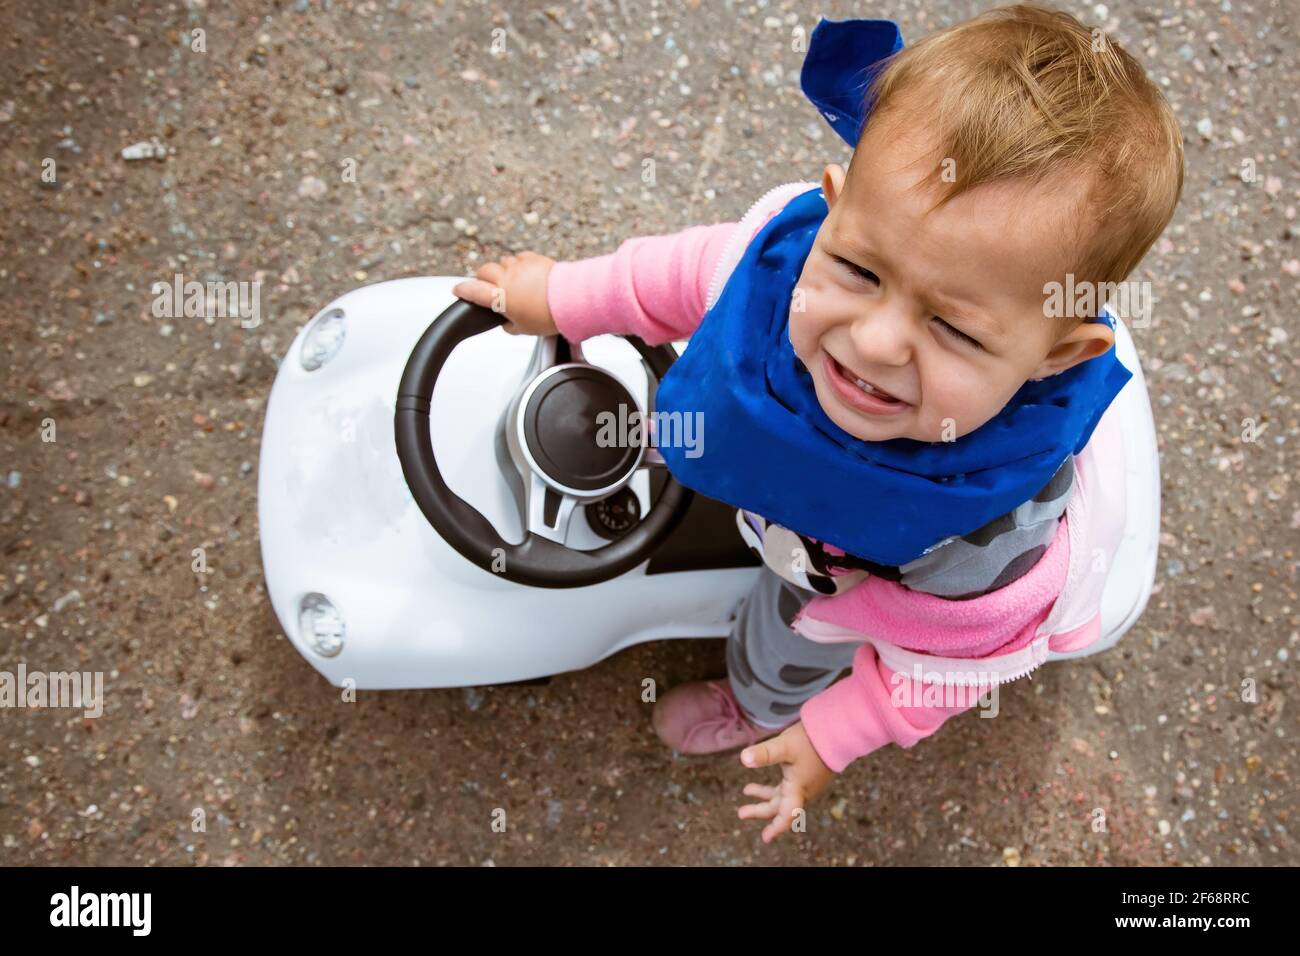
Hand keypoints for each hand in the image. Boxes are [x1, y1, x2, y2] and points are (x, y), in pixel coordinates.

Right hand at [452, 251, 558, 336]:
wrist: (570, 299)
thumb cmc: (548, 316)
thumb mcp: (524, 329)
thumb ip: (510, 325)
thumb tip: (507, 323)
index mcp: (501, 297)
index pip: (473, 291)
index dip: (463, 290)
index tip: (457, 290)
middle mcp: (507, 278)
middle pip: (485, 270)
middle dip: (482, 277)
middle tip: (486, 285)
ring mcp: (520, 266)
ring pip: (503, 262)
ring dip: (502, 270)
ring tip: (510, 280)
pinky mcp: (534, 259)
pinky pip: (520, 258)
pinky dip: (519, 264)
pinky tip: (524, 272)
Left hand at [737, 721, 834, 843]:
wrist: (835, 732)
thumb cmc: (810, 741)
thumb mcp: (784, 747)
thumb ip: (764, 754)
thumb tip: (743, 758)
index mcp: (798, 789)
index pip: (787, 815)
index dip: (777, 827)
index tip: (766, 838)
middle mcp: (803, 792)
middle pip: (780, 808)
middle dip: (761, 811)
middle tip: (741, 813)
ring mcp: (805, 785)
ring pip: (782, 798)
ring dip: (765, 798)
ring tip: (747, 791)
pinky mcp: (806, 776)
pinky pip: (787, 790)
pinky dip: (773, 790)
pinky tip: (762, 784)